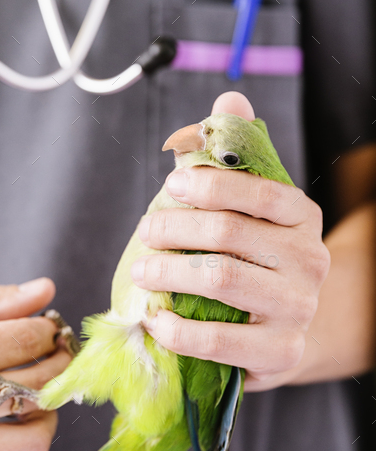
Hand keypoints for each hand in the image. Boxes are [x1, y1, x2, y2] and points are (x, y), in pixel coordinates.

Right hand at [0, 276, 68, 450]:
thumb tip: (44, 292)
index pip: (32, 339)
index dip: (48, 329)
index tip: (45, 328)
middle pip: (40, 386)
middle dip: (55, 364)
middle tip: (45, 356)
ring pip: (35, 440)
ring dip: (45, 415)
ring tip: (28, 399)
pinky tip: (5, 443)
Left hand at [131, 92, 330, 389]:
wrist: (283, 331)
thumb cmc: (254, 262)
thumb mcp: (250, 209)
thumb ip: (238, 154)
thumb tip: (230, 97)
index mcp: (301, 218)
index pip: (257, 190)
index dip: (209, 184)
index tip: (170, 187)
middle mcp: (310, 261)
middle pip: (229, 234)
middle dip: (175, 229)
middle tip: (145, 234)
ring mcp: (298, 309)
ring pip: (221, 280)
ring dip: (169, 272)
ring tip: (141, 270)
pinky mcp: (280, 352)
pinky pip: (218, 339)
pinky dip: (177, 329)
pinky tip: (155, 320)